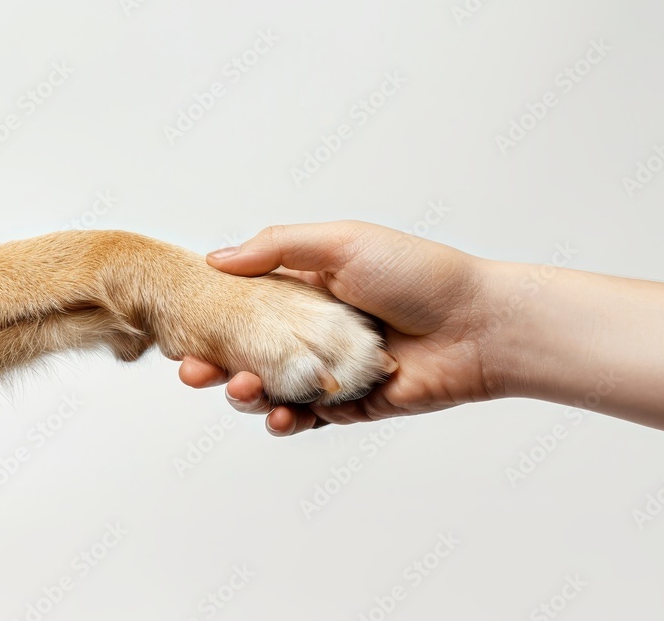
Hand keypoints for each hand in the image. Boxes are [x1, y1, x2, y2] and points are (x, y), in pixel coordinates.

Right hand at [178, 221, 496, 435]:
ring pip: (271, 391)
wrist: (479, 325)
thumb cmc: (417, 273)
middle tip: (193, 369)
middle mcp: (313, 332)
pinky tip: (279, 417)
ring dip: (246, 394)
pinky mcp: (350, 406)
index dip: (212, 320)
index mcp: (306, 290)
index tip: (184, 329)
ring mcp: (329, 371)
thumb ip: (276, 248)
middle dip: (216, 363)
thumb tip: (214, 259)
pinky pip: (307, 419)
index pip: (244, 308)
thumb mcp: (342, 242)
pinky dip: (286, 421)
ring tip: (242, 387)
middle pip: (249, 353)